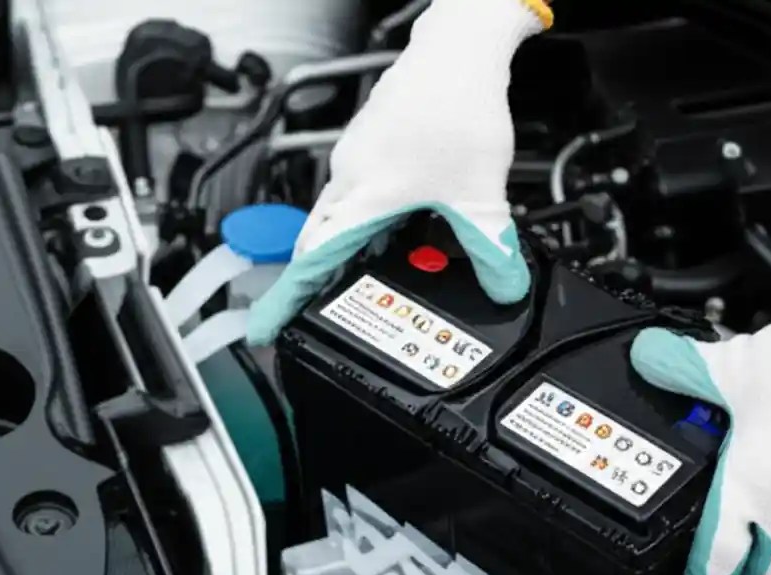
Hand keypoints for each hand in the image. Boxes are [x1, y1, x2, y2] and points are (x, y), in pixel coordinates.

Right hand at [247, 0, 543, 344]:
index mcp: (362, 197)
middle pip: (319, 243)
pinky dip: (370, 222)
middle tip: (327, 312)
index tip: (267, 327)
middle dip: (322, 281)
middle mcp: (348, 178)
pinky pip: (358, 195)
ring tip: (375, 277)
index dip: (288, 300)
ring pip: (341, 218)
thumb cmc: (456, 108)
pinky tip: (403, 228)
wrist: (459, 52)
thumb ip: (490, 249)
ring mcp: (356, 158)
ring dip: (353, 250)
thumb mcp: (481, 194)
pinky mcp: (372, 145)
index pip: (312, 262)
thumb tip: (503, 287)